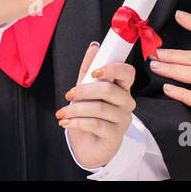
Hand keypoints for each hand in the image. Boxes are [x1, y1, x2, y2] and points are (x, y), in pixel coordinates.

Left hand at [58, 42, 135, 169]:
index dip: (112, 68)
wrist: (87, 145)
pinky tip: (66, 122)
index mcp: (122, 88)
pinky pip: (96, 125)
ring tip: (62, 113)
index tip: (93, 72)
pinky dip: (77, 122)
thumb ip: (88, 69)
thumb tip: (94, 47)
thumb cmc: (89, 114)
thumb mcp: (86, 89)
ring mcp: (123, 120)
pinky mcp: (115, 136)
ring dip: (76, 109)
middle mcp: (127, 102)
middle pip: (109, 90)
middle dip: (84, 90)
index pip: (128, 72)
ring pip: (100, 108)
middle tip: (68, 94)